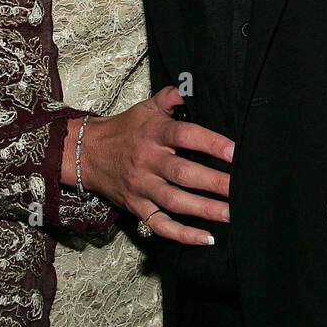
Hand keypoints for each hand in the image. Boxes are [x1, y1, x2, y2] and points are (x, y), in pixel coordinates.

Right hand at [74, 86, 232, 244]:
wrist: (87, 153)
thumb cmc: (125, 130)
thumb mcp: (146, 107)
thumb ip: (171, 97)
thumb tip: (191, 88)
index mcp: (154, 133)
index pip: (185, 135)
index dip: (211, 143)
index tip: (235, 152)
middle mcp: (148, 161)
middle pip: (183, 173)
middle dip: (213, 182)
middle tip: (239, 189)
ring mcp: (142, 187)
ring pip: (175, 201)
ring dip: (204, 210)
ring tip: (230, 214)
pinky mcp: (137, 207)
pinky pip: (160, 224)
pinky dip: (182, 235)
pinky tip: (205, 238)